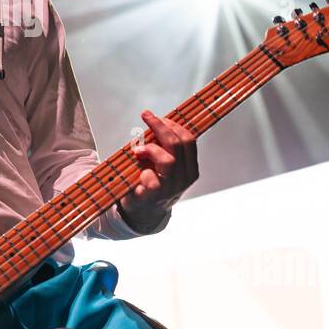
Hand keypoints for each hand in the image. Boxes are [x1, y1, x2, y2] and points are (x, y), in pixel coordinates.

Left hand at [117, 110, 197, 232]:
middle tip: (146, 116)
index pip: (188, 140)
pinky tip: (138, 174)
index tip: (159, 116)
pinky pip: (151, 178)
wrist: (144, 212)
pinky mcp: (156, 196)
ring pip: (168, 160)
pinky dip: (142, 171)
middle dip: (160, 127)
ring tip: (138, 150)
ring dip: (150, 149)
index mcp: (190, 168)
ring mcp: (171, 188)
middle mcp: (185, 178)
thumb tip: (157, 122)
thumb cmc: (153, 182)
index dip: (173, 125)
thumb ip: (164, 147)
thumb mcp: (164, 165)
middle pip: (177, 145)